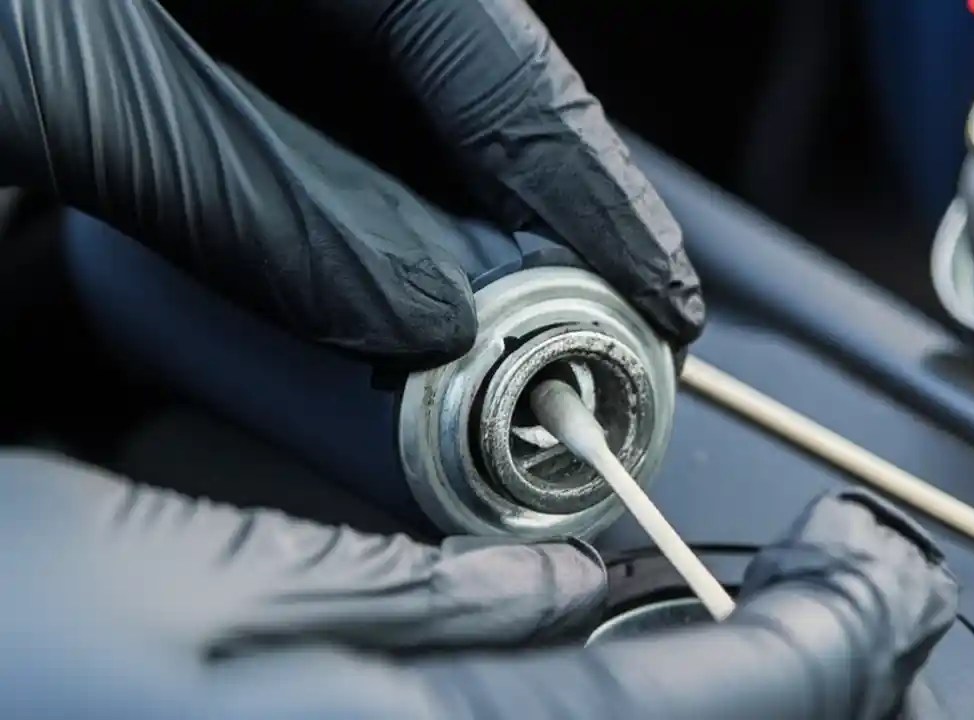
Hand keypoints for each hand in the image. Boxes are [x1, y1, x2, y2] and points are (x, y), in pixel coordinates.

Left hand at [0, 0, 703, 364]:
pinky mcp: (162, 89)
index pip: (489, 45)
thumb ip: (264, 195)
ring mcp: (217, 33)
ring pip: (372, 152)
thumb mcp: (80, 76)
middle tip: (596, 348)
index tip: (661, 297)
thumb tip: (422, 308)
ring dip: (439, 261)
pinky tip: (379, 324)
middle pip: (446, 104)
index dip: (589, 181)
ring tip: (512, 357)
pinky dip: (336, 259)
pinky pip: (285, 179)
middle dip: (530, 233)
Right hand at [0, 451, 956, 719]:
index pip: (751, 703)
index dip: (854, 623)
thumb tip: (580, 585)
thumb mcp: (211, 587)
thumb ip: (429, 595)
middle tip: (875, 596)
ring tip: (811, 638)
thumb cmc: (18, 655)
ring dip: (781, 714)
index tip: (886, 556)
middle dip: (851, 687)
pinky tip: (664, 685)